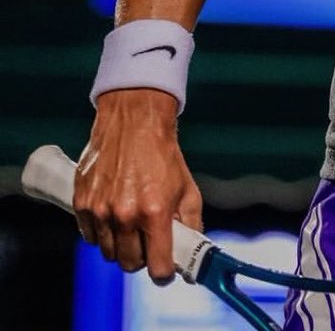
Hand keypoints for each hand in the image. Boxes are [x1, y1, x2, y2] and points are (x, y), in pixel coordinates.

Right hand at [74, 89, 202, 283]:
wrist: (134, 122)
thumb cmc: (163, 154)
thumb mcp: (187, 186)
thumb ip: (190, 221)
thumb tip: (191, 247)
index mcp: (155, 212)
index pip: (158, 265)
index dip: (164, 272)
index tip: (166, 270)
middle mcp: (125, 215)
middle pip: (130, 264)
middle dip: (143, 259)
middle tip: (149, 243)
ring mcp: (100, 211)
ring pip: (109, 253)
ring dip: (122, 246)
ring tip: (132, 225)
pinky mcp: (82, 203)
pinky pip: (91, 237)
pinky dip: (102, 233)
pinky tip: (114, 216)